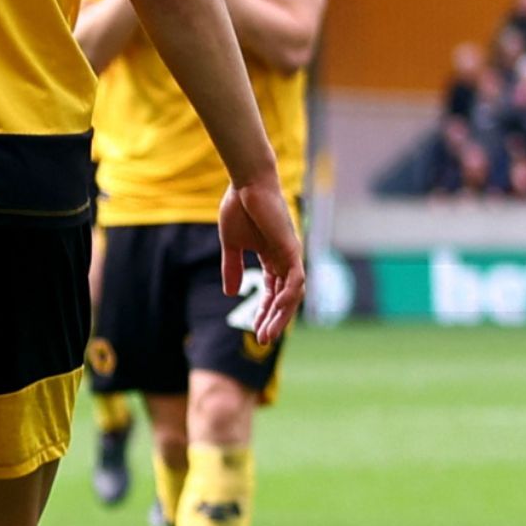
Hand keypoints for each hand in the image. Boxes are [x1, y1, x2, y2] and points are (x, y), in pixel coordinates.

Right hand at [218, 176, 303, 344]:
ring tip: (266, 335)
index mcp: (272, 258)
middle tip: (263, 341)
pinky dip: (287, 298)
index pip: (272, 292)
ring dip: (280, 316)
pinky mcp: (292, 249)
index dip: (263, 312)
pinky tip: (275, 312)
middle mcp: (285, 259)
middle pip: (284, 298)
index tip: (254, 329)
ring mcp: (291, 255)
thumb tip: (230, 292)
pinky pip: (295, 281)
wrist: (246, 184)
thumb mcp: (231, 245)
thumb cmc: (238, 207)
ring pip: (292, 295)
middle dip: (273, 320)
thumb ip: (232, 268)